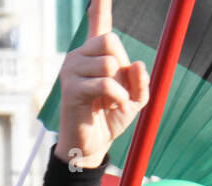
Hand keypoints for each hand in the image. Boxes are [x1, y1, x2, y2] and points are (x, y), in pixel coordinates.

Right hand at [55, 0, 148, 170]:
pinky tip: (113, 107)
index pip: (97, 22)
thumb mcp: (135, 99)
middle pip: (110, 40)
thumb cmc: (110, 119)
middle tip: (119, 89)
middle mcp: (79, 56)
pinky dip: (118, 98)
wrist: (92, 145)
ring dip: (121, 88)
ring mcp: (72, 70)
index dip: (99, 5)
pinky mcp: (71, 88)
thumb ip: (140, 81)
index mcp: (94, 54)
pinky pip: (105, 83)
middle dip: (123, 66)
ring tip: (115, 102)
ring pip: (109, 63)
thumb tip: (137, 64)